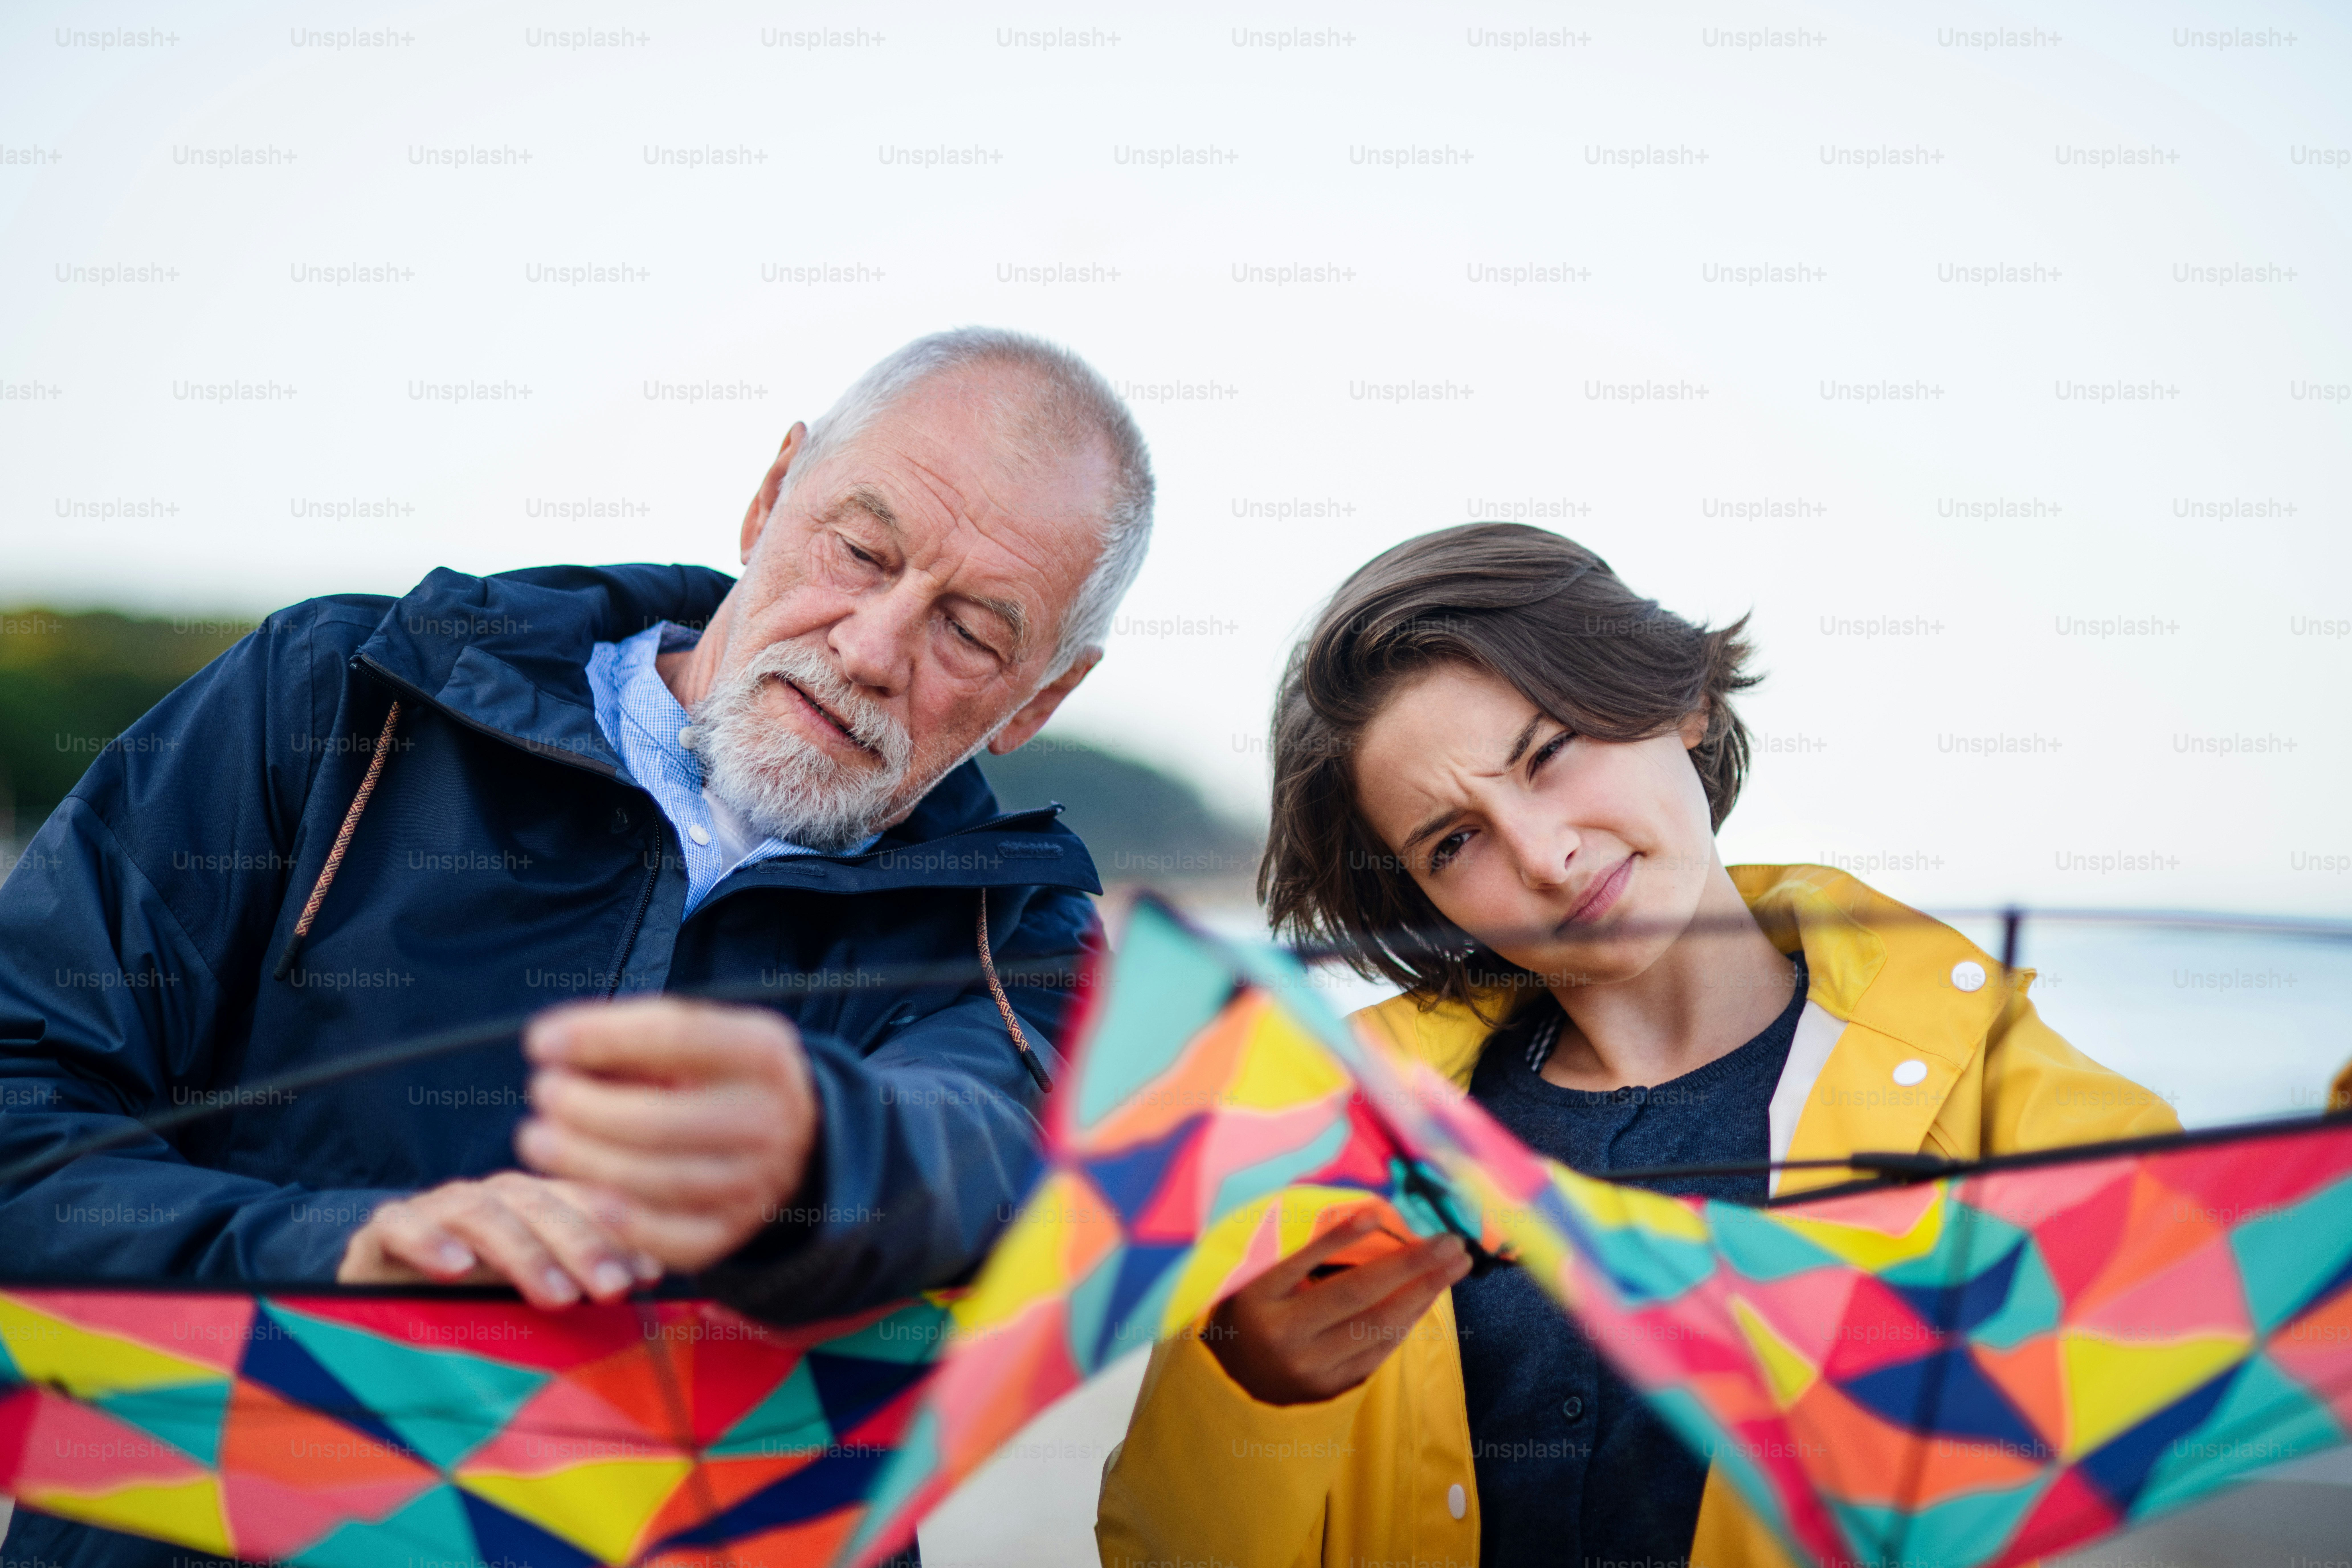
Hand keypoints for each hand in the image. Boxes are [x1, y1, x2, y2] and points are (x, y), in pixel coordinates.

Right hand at [336, 1172, 657, 1308]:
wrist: (387, 1287)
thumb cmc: (476, 1293)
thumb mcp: (536, 1286)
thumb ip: (582, 1275)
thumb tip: (650, 1273)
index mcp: (535, 1202)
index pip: (582, 1203)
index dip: (618, 1233)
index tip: (648, 1273)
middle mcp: (491, 1196)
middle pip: (541, 1204)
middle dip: (582, 1245)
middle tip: (610, 1288)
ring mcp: (437, 1208)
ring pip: (483, 1213)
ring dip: (523, 1253)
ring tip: (554, 1294)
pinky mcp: (384, 1229)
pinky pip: (403, 1225)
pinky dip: (431, 1242)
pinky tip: (457, 1269)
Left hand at [514, 997, 818, 1272]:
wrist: (797, 1133)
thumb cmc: (721, 1075)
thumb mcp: (702, 1036)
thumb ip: (636, 1037)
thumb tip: (554, 1047)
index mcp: (762, 1053)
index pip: (678, 1037)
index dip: (603, 1039)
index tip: (542, 1042)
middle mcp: (767, 1118)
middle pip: (662, 1121)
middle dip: (585, 1110)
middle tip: (541, 1094)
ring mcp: (755, 1181)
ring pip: (661, 1181)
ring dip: (585, 1161)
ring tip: (537, 1139)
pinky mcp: (734, 1229)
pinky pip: (678, 1240)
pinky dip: (628, 1225)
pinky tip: (586, 1199)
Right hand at [1206, 1207, 1470, 1405]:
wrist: (1232, 1377)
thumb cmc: (1253, 1312)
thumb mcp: (1263, 1276)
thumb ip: (1310, 1251)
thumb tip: (1369, 1217)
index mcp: (1263, 1300)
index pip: (1318, 1266)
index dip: (1358, 1243)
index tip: (1398, 1220)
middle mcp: (1286, 1336)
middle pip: (1361, 1297)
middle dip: (1414, 1268)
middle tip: (1453, 1245)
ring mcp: (1311, 1368)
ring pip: (1377, 1328)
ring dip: (1422, 1295)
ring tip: (1451, 1267)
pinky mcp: (1330, 1389)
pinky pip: (1379, 1353)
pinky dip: (1406, 1323)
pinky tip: (1427, 1298)